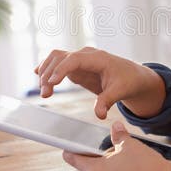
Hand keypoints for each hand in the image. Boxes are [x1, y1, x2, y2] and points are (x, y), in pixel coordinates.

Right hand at [34, 47, 164, 118]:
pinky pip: (58, 62)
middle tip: (45, 95)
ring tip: (44, 92)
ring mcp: (80, 60)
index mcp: (98, 58)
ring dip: (46, 72)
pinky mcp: (76, 66)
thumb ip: (107, 101)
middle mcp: (86, 55)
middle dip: (49, 74)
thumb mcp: (120, 91)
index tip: (52, 83)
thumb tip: (99, 115)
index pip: (74, 59)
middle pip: (60, 57)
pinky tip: (37, 74)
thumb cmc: (128, 81)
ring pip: (56, 58)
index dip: (61, 69)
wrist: (133, 76)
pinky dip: (48, 67)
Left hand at [63, 121, 170, 170]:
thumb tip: (115, 127)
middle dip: (100, 160)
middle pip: (90, 170)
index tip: (68, 145)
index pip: (73, 158)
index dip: (70, 149)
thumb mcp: (130, 144)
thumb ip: (118, 136)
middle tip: (116, 153)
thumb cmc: (147, 165)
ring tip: (127, 165)